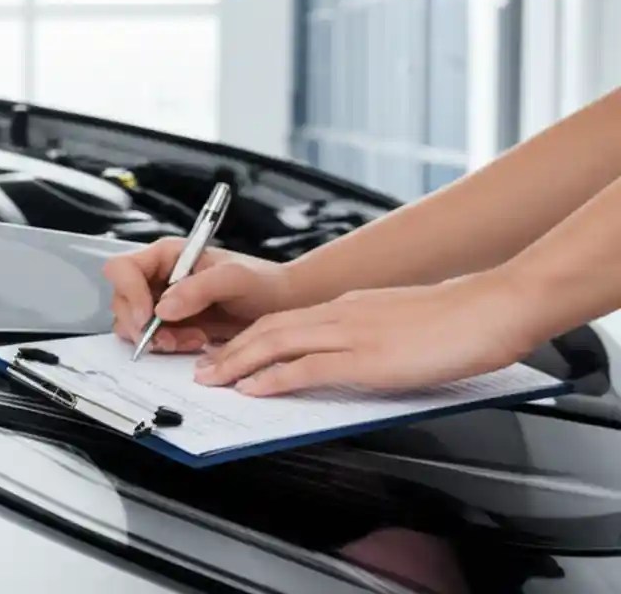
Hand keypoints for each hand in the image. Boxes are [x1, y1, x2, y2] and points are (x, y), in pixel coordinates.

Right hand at [103, 238, 295, 351]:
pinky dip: (169, 347)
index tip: (149, 317)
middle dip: (142, 325)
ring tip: (194, 338)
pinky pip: (151, 340)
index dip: (128, 293)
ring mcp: (161, 302)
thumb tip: (163, 308)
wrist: (281, 306)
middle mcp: (158, 277)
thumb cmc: (263, 283)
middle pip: (120, 301)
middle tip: (170, 338)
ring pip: (132, 324)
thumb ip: (198, 288)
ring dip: (158, 338)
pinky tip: (197, 342)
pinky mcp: (169, 325)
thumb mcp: (235, 278)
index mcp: (166, 256)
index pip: (122, 269)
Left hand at [194, 270, 536, 395]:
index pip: (284, 320)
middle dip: (229, 351)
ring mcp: (351, 335)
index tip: (225, 353)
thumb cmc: (458, 318)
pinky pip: (307, 367)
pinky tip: (253, 389)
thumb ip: (371, 335)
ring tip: (212, 380)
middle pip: (268, 329)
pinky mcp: (366, 358)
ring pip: (276, 343)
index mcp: (349, 306)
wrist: (492, 307)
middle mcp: (341, 315)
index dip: (248, 338)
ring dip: (237, 363)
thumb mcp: (400, 324)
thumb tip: (356, 357)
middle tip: (203, 369)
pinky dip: (273, 378)